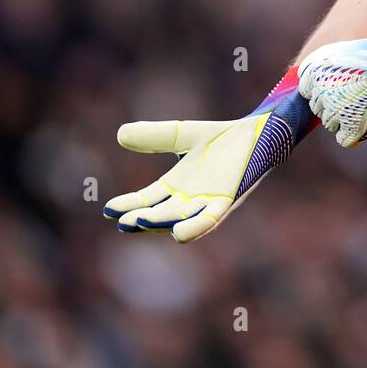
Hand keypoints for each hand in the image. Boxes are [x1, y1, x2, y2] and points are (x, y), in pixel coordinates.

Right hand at [104, 69, 314, 241]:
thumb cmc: (223, 138)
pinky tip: (178, 235)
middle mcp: (191, 199)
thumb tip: (120, 135)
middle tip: (122, 222)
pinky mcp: (228, 200)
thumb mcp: (181, 134)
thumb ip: (155, 136)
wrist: (257, 132)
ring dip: (161, 223)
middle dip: (141, 219)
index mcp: (177, 186)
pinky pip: (210, 219)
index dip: (129, 206)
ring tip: (139, 224)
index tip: (109, 211)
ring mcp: (209, 202)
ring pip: (181, 219)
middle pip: (160, 214)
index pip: (147, 200)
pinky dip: (195, 228)